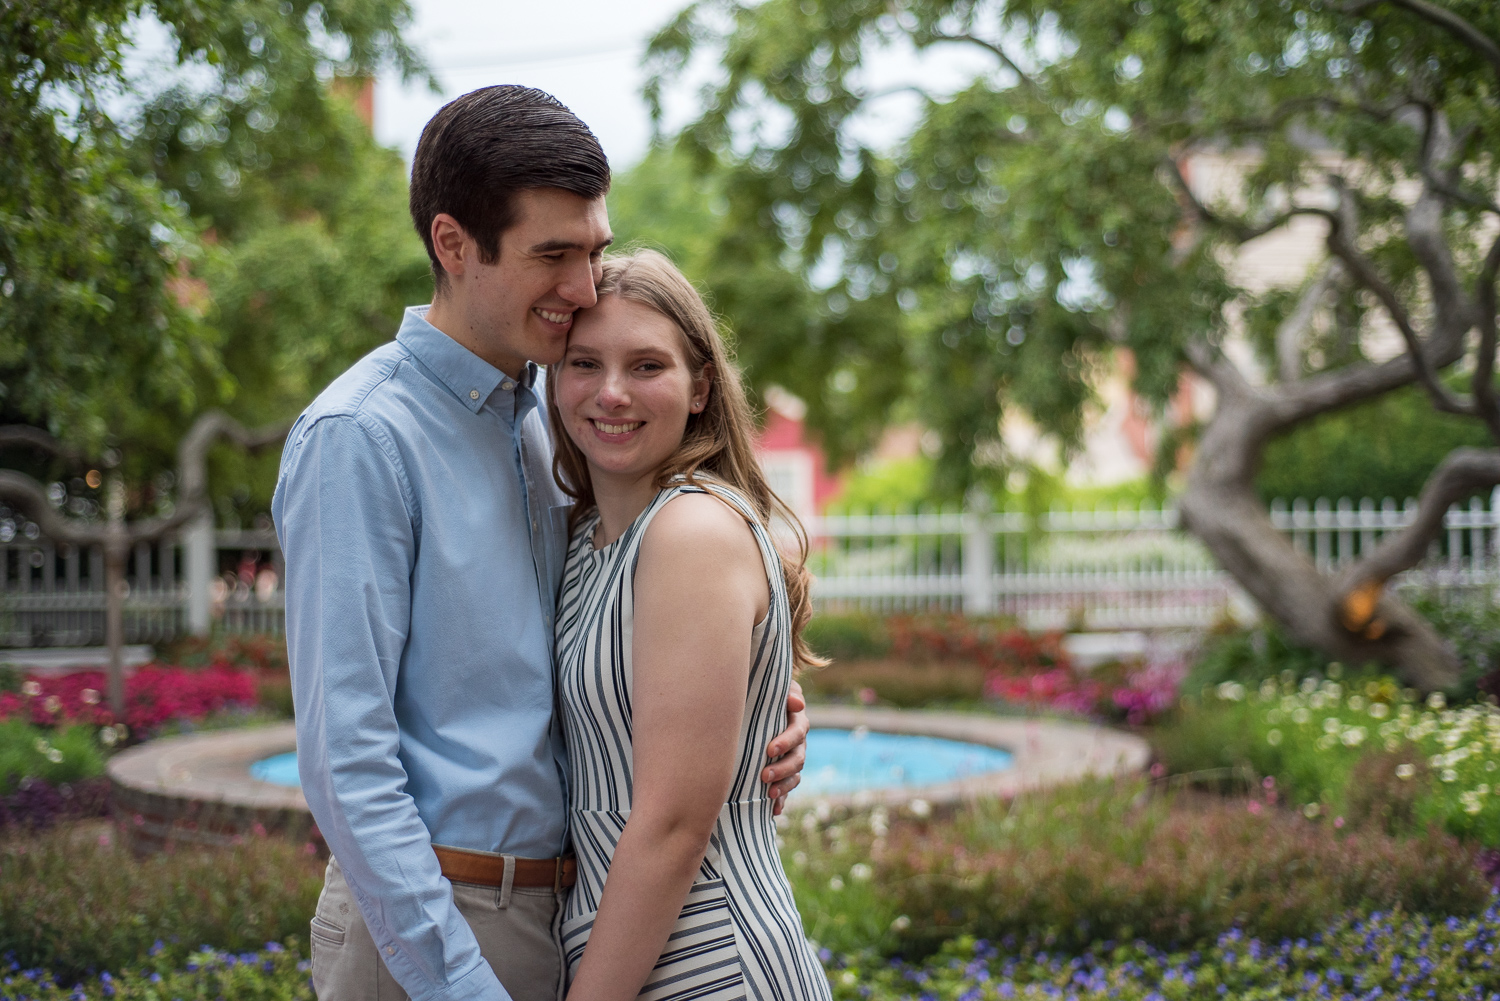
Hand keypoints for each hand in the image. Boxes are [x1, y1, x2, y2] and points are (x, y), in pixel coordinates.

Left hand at [763, 681, 808, 814]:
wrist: (760, 712)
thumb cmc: (767, 698)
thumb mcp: (776, 692)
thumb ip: (788, 695)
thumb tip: (797, 703)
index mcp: (797, 723)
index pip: (797, 732)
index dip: (786, 742)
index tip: (770, 750)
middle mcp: (799, 744)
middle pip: (798, 759)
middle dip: (783, 769)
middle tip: (765, 776)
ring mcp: (793, 760)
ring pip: (795, 776)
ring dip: (784, 786)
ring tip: (769, 794)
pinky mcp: (784, 774)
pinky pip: (787, 790)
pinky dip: (782, 800)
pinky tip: (774, 809)